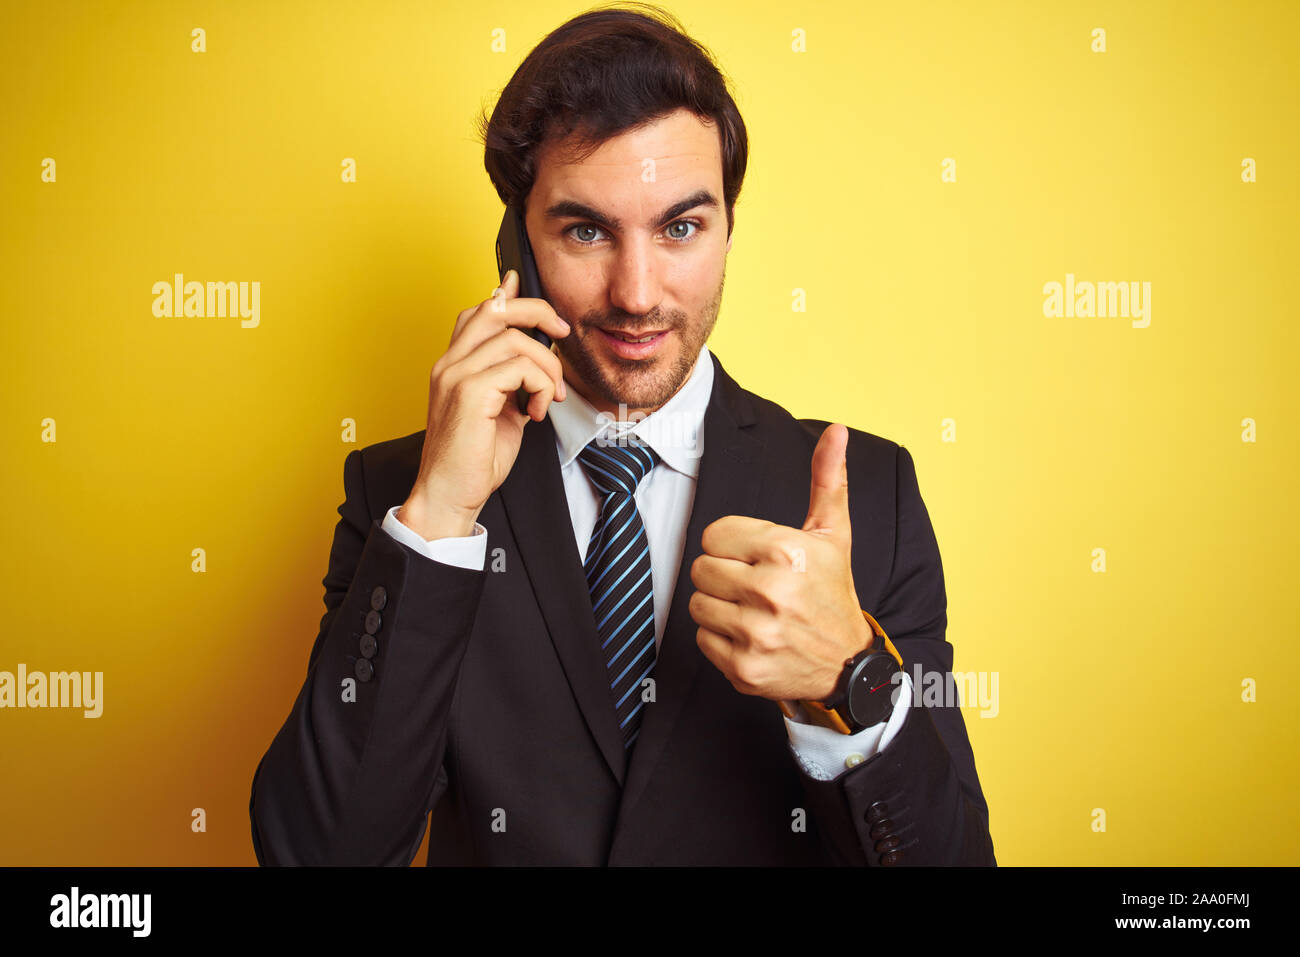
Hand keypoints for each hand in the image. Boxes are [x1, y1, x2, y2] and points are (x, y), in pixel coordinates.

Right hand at [400, 268, 571, 538]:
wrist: (449, 495)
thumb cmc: (474, 459)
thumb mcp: (501, 409)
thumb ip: (514, 379)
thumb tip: (536, 354)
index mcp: (453, 365)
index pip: (478, 311)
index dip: (506, 295)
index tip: (525, 286)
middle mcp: (449, 364)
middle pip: (495, 308)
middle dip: (537, 311)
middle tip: (562, 332)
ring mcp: (456, 376)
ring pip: (515, 339)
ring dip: (547, 367)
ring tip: (550, 398)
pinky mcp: (470, 393)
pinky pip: (519, 367)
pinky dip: (541, 386)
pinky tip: (538, 411)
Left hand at [689, 423, 873, 703]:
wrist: (848, 665)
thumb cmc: (832, 592)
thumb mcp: (833, 534)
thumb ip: (826, 479)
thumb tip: (836, 430)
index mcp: (787, 551)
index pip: (713, 535)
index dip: (732, 545)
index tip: (756, 557)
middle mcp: (771, 591)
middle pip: (701, 568)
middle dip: (723, 574)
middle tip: (754, 585)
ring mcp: (756, 633)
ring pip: (697, 604)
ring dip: (719, 606)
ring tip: (752, 610)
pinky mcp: (744, 667)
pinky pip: (702, 639)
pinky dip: (720, 639)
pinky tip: (750, 636)